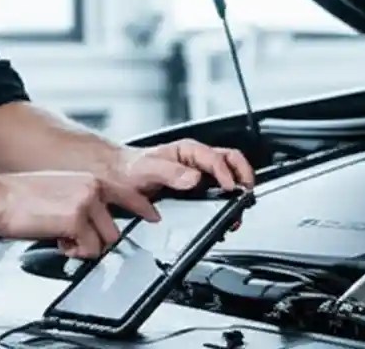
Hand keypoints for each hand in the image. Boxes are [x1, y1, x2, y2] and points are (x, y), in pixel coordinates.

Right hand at [0, 171, 160, 258]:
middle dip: (95, 240)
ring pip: (104, 242)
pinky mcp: (76, 220)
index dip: (143, 209)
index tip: (154, 218)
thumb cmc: (19, 196)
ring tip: (61, 237)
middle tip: (71, 238)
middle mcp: (92, 188)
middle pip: (115, 230)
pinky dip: (73, 252)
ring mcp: (86, 203)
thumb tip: (92, 222)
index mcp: (88, 179)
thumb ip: (82, 201)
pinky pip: (87, 250)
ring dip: (84, 247)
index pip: (127, 195)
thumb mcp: (58, 190)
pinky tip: (56, 240)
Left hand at [118, 139, 255, 195]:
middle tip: (246, 194)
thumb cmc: (131, 169)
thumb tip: (193, 178)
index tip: (230, 189)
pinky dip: (228, 200)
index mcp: (188, 151)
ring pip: (230, 175)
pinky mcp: (196, 188)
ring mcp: (198, 174)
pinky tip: (226, 213)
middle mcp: (196, 160)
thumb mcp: (148, 169)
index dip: (227, 174)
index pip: (218, 159)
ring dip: (239, 189)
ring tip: (239, 207)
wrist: (118, 175)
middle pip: (232, 161)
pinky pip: (219, 191)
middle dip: (244, 177)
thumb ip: (170, 173)